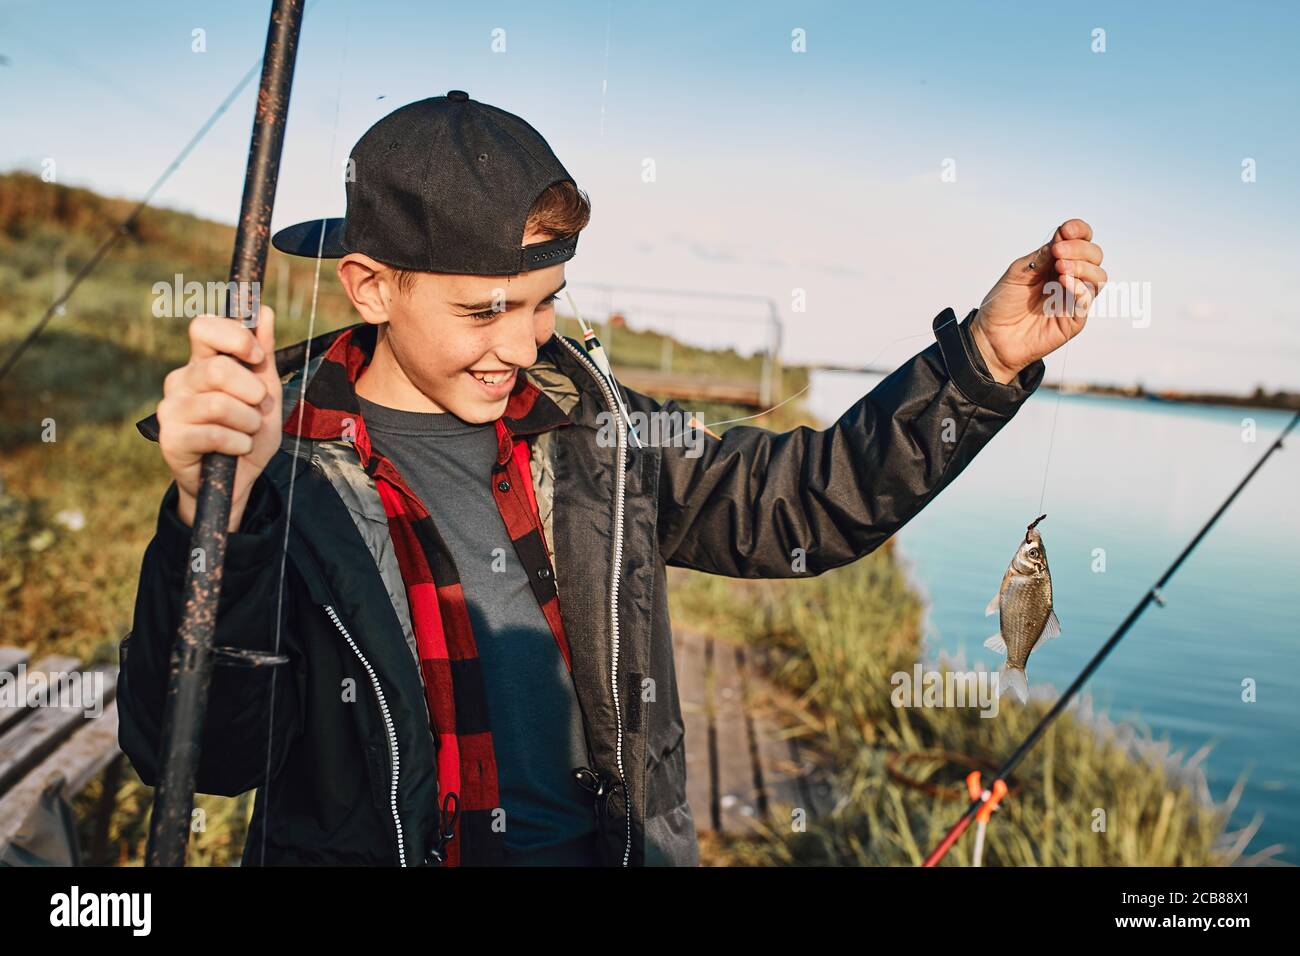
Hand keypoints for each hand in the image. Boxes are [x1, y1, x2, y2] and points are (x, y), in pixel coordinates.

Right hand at [157, 307, 281, 531]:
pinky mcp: (169, 437)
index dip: (234, 337)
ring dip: (248, 422)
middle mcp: (181, 380)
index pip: (203, 327)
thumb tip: (265, 312)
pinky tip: (236, 448)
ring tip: (248, 432)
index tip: (257, 357)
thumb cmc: (249, 430)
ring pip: (219, 404)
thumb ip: (263, 355)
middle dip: (252, 392)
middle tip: (258, 408)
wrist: (238, 478)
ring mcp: (171, 408)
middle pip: (217, 369)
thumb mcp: (266, 392)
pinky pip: (213, 434)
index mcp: (202, 362)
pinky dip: (238, 443)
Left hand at [971, 218, 1106, 383]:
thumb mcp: (1018, 272)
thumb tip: (1061, 236)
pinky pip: (1087, 301)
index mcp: (1056, 262)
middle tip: (1058, 253)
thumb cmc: (1004, 303)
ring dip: (1082, 267)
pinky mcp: (1074, 320)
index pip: (1081, 240)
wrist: (992, 336)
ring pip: (1098, 277)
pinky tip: (1065, 282)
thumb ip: (1040, 256)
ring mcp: (1074, 298)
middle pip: (1095, 256)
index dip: (1080, 231)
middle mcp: (1070, 278)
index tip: (1068, 229)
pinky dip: (1080, 288)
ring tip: (1060, 267)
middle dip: (1080, 249)